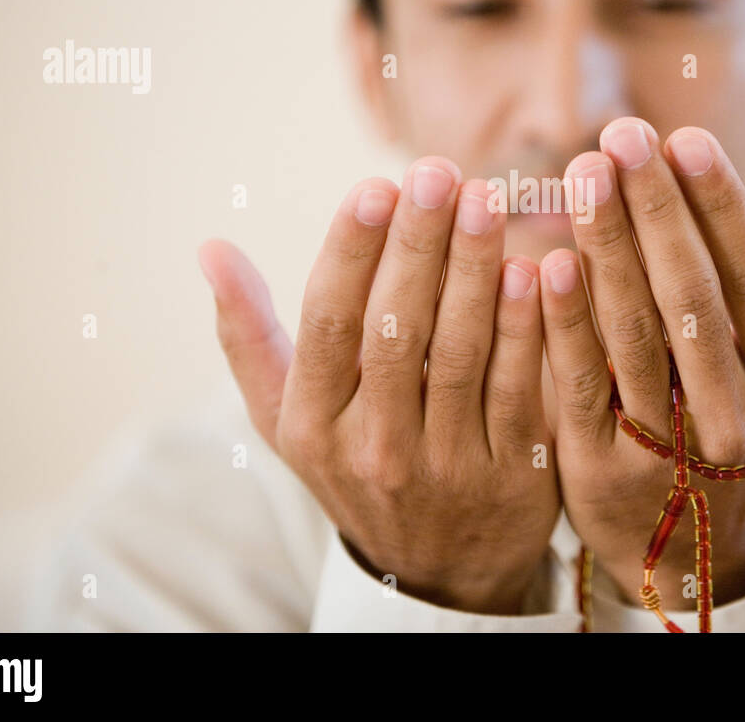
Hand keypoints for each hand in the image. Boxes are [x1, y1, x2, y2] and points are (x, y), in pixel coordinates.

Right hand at [198, 159, 559, 614]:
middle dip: (416, 246)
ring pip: (458, 354)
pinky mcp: (511, 476)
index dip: (351, 252)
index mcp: (312, 423)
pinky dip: (523, 327)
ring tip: (486, 201)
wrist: (437, 571)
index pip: (328, 324)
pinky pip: (516, 390)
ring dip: (473, 271)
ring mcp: (444, 466)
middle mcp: (373, 447)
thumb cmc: (357, 463)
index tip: (375, 185)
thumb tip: (211, 249)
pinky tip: (533, 270)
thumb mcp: (288, 417)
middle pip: (394, 331)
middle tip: (438, 173)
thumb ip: (249, 335)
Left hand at [539, 119, 744, 609]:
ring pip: (632, 328)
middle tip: (623, 134)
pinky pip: (580, 378)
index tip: (685, 137)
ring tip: (584, 170)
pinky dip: (564, 317)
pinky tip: (547, 257)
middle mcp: (735, 418)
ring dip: (606, 243)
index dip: (718, 206)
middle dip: (656, 208)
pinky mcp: (598, 466)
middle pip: (690, 295)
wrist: (697, 557)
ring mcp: (666, 446)